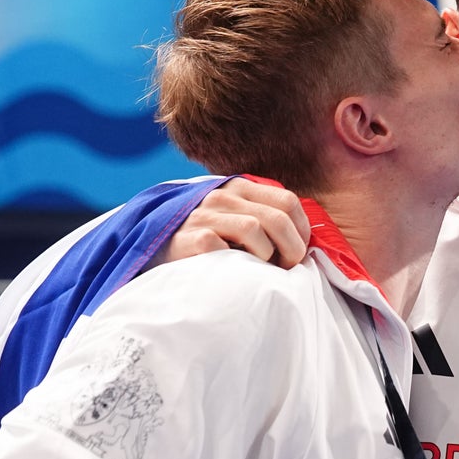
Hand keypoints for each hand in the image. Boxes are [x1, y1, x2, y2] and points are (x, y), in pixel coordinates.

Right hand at [144, 177, 311, 270]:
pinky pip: (222, 247)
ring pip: (255, 229)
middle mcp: (223, 195)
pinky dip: (235, 263)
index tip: (298, 253)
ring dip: (265, 256)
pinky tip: (232, 270)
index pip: (288, 201)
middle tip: (286, 269)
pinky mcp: (189, 237)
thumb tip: (304, 242)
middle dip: (291, 248)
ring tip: (260, 270)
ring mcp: (204, 215)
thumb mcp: (235, 219)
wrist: (155, 250)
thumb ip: (264, 219)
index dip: (302, 230)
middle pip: (277, 218)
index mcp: (241, 187)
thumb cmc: (207, 241)